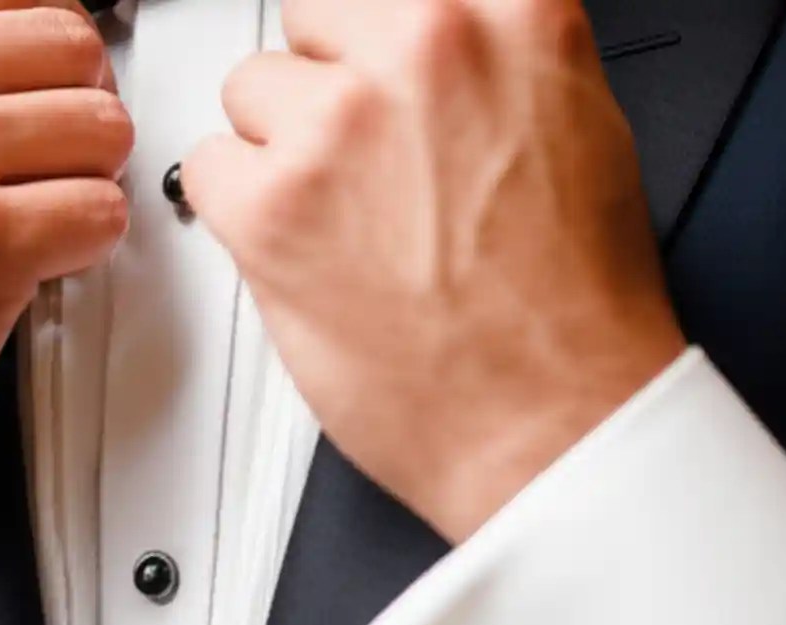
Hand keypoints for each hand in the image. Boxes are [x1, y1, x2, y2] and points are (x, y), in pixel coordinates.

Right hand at [0, 0, 130, 562]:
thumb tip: (27, 35)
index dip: (47, 54)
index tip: (43, 89)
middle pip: (74, 46)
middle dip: (79, 111)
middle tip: (49, 162)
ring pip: (104, 126)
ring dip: (87, 180)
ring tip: (32, 215)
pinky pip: (104, 211)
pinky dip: (85, 246)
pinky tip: (31, 263)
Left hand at [184, 0, 685, 541]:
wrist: (555, 422)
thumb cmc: (574, 307)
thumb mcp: (579, 129)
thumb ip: (494, 61)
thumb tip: (427, 39)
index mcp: (510, 18)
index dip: (372, 36)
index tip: (361, 61)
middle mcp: (422, 51)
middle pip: (312, 19)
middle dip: (327, 83)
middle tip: (363, 160)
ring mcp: (338, 126)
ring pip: (252, 92)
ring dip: (282, 150)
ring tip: (343, 224)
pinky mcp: (269, 206)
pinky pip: (207, 167)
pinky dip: (239, 212)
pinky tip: (303, 254)